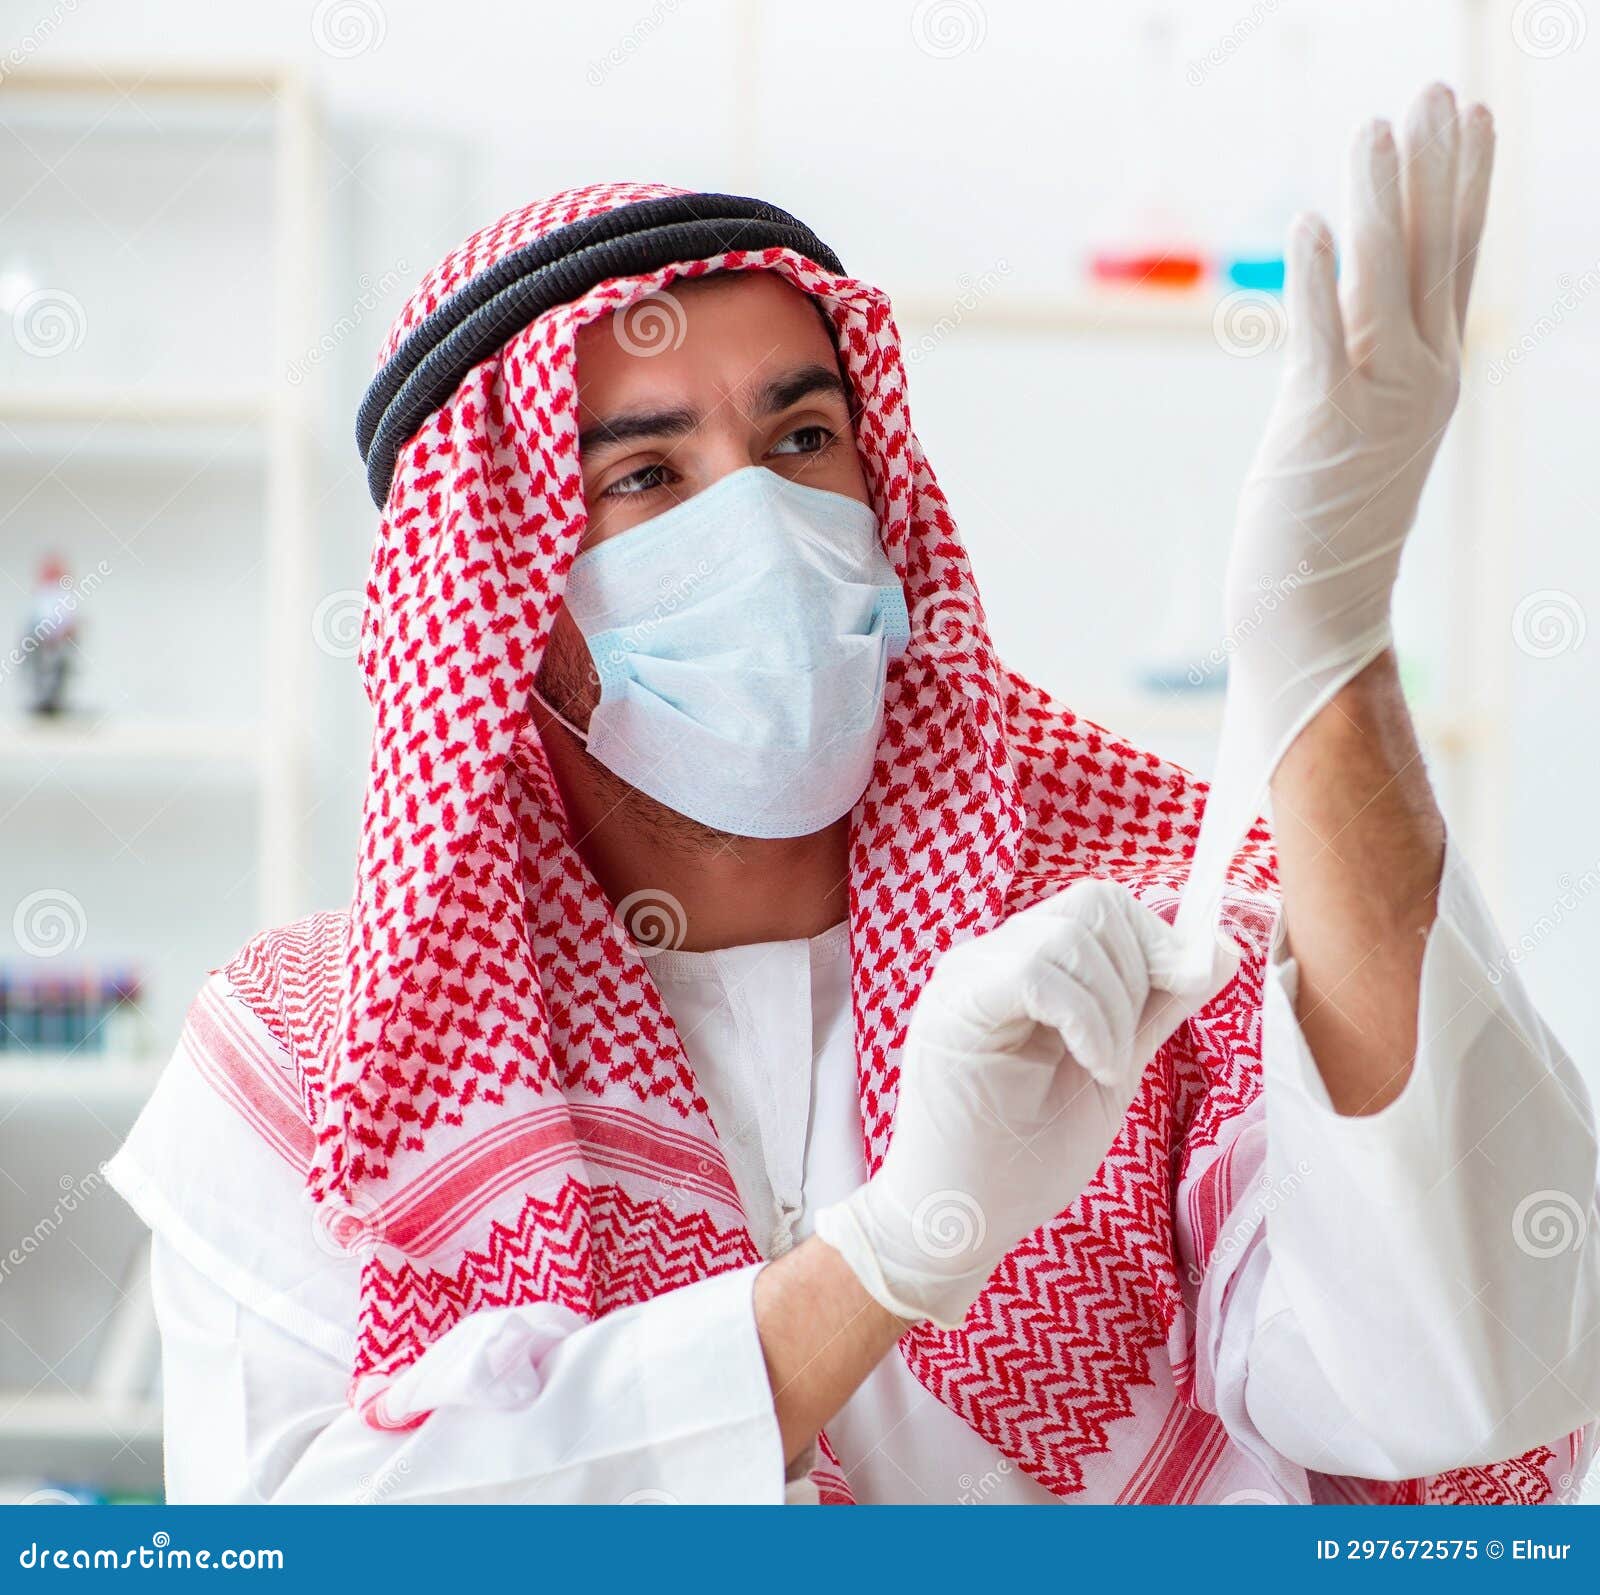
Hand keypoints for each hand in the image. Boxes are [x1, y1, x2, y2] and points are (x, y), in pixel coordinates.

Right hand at [812, 880, 1231, 1327]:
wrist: (962, 1221)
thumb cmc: (1025, 1158)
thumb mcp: (1112, 1070)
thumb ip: (1155, 1009)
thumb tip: (1219, 953)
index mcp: (1024, 965)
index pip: (1100, 904)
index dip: (1155, 937)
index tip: (1182, 991)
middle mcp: (988, 957)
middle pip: (1091, 906)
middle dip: (1139, 972)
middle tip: (1128, 1051)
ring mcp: (965, 978)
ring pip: (1066, 935)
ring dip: (1114, 1007)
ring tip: (1106, 1072)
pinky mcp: (952, 1008)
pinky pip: (1034, 973)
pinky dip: (1085, 1018)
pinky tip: (1093, 1068)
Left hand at [1227, 83, 1493, 758]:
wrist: (1317, 617)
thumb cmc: (1329, 533)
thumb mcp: (1357, 433)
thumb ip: (1358, 368)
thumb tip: (1346, 313)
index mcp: (1432, 376)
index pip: (1454, 261)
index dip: (1463, 184)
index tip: (1473, 114)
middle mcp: (1418, 378)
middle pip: (1433, 252)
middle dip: (1436, 166)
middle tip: (1440, 88)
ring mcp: (1376, 400)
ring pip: (1383, 279)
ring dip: (1382, 199)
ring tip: (1381, 123)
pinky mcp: (1320, 424)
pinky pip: (1321, 336)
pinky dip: (1317, 278)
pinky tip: (1315, 220)